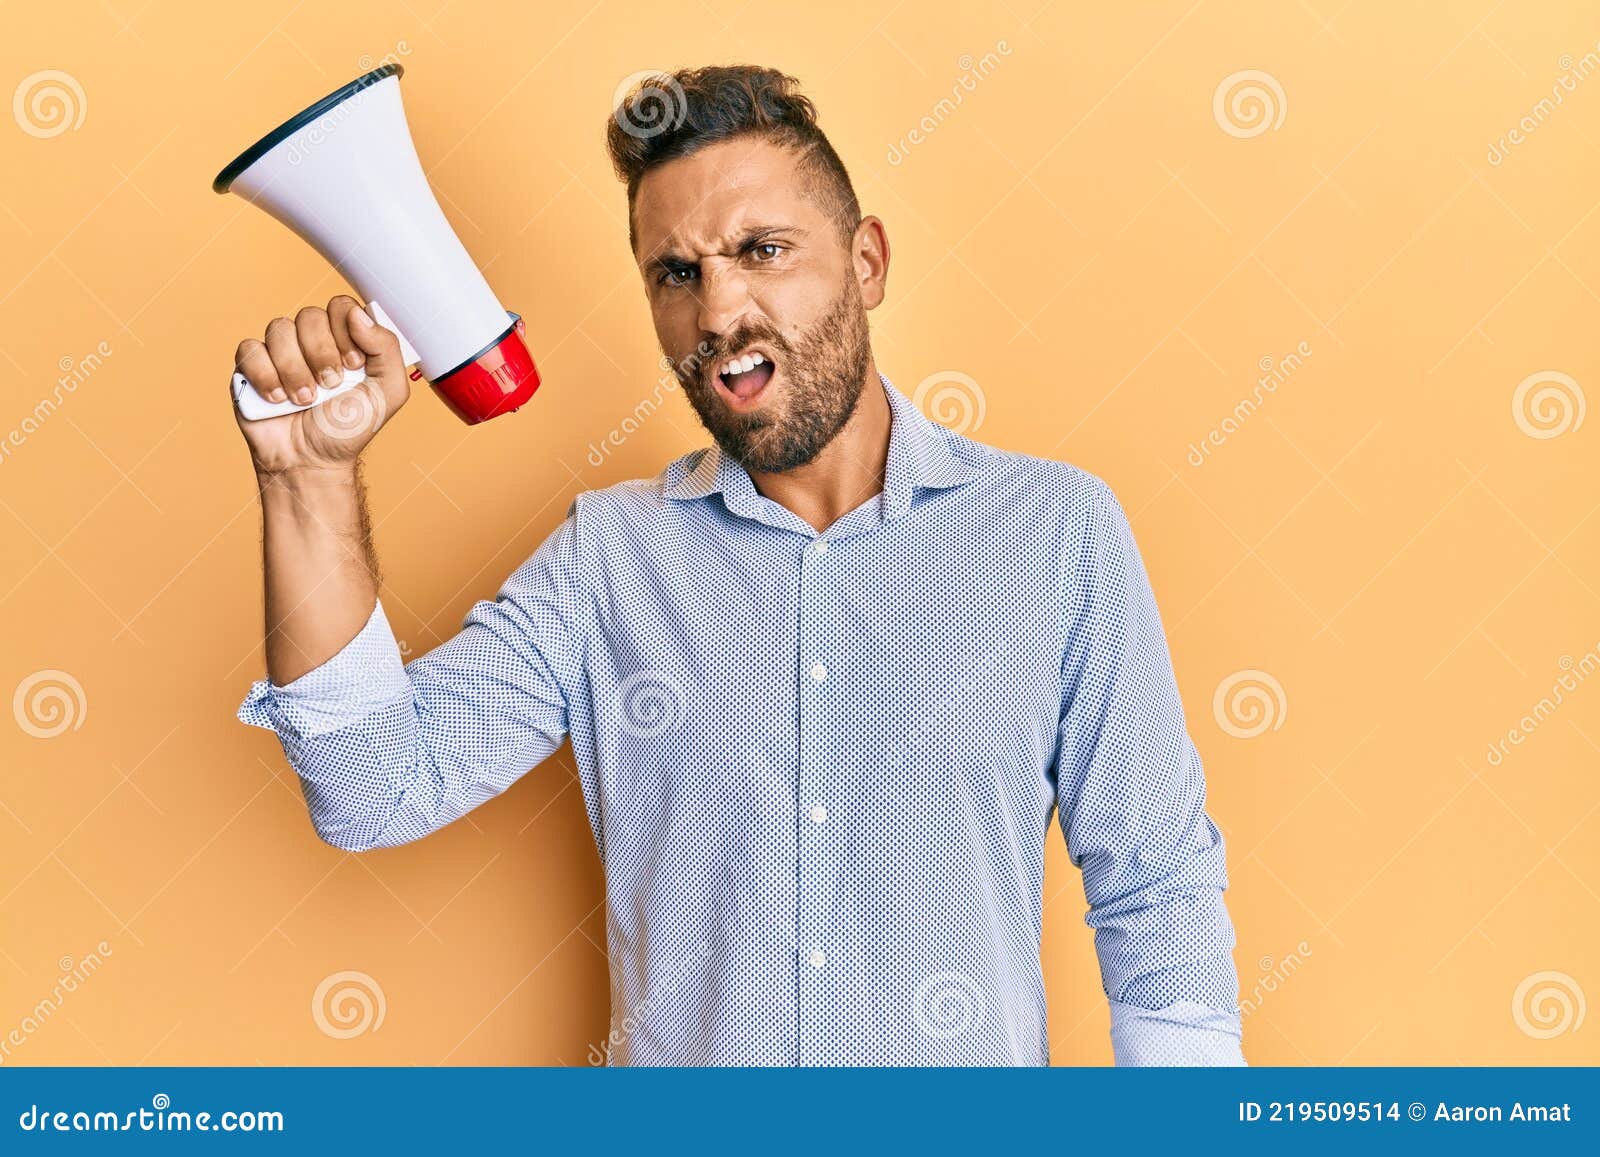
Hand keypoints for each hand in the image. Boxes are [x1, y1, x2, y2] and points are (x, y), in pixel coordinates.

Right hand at [232, 295, 410, 478]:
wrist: (312, 461)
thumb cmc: (348, 428)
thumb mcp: (387, 392)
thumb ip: (387, 348)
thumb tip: (359, 314)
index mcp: (343, 339)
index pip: (341, 306)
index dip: (346, 332)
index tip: (354, 366)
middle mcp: (310, 340)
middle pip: (310, 316)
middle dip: (322, 355)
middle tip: (330, 386)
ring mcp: (279, 352)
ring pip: (279, 329)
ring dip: (295, 370)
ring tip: (305, 400)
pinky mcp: (250, 367)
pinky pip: (250, 349)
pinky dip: (266, 376)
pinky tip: (279, 399)